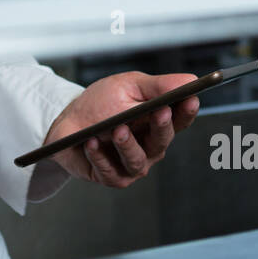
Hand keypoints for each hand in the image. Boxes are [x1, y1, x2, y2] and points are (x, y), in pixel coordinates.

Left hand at [44, 71, 200, 187]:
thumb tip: (191, 80)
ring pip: (137, 161)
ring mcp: (131, 165)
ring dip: (128, 145)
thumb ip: (158, 86)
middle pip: (162, 141)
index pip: (180, 120)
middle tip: (159, 112)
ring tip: (117, 130)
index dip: (187, 111)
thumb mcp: (128, 86)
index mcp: (157, 123)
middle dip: (162, 127)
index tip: (190, 98)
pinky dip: (100, 156)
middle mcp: (149, 148)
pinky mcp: (111, 177)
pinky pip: (110, 171)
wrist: (66, 122)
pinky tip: (92, 142)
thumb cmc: (100, 103)